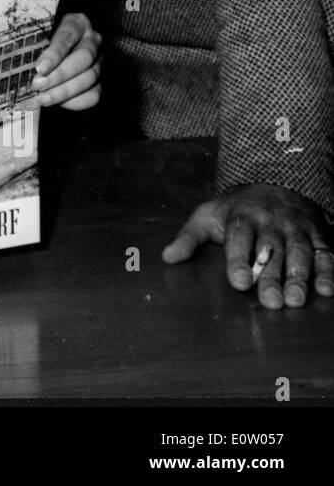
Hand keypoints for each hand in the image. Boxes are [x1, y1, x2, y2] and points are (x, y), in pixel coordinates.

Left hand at [32, 12, 101, 108]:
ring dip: (64, 92)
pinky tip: (58, 104)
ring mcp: (99, 61)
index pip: (67, 36)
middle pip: (83, 58)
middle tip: (37, 85)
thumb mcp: (39, 34)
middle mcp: (93, 41)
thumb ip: (33, 47)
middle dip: (59, 75)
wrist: (62, 46)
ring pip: (89, 78)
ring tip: (42, 98)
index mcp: (77, 23)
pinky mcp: (100, 80)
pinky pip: (93, 95)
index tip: (39, 69)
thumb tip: (17, 68)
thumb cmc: (43, 39)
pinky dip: (76, 102)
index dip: (54, 54)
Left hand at [162, 183, 333, 308]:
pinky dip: (328, 271)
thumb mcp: (207, 216)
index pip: (239, 238)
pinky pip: (325, 254)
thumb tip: (167, 258)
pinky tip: (327, 290)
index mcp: (242, 217)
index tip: (238, 282)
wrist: (274, 183)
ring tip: (295, 300)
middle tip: (270, 301)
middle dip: (271, 276)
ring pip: (299, 253)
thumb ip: (188, 238)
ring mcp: (296, 229)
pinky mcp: (317, 236)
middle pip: (271, 251)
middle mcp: (271, 222)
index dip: (239, 259)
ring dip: (299, 277)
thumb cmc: (235, 209)